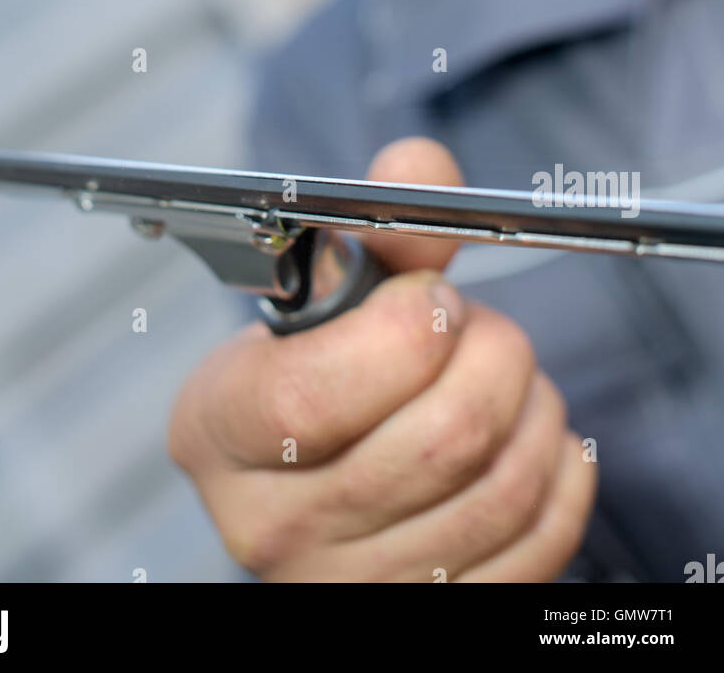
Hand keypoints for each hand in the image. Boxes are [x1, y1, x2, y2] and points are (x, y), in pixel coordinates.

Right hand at [168, 137, 595, 580]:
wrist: (313, 481)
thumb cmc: (316, 375)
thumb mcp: (318, 300)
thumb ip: (376, 229)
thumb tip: (418, 168)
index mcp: (220, 431)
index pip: (314, 394)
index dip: (403, 330)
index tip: (427, 299)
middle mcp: (271, 526)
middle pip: (439, 440)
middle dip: (490, 352)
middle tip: (475, 326)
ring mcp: (352, 585)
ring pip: (500, 487)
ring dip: (530, 403)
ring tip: (499, 375)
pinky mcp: (432, 612)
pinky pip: (541, 538)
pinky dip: (560, 467)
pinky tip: (529, 432)